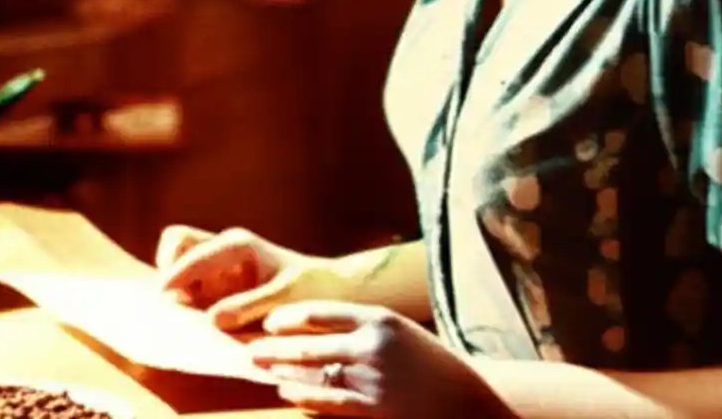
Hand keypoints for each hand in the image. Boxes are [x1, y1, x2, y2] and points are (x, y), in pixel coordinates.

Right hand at [155, 225, 346, 330]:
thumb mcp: (286, 297)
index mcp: (237, 244)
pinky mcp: (216, 289)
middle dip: (168, 269)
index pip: (188, 246)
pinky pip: (188, 290)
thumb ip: (249, 306)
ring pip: (178, 266)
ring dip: (176, 289)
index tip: (164, 296)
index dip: (173, 271)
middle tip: (173, 303)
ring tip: (184, 317)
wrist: (331, 293)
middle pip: (176, 243)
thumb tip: (211, 319)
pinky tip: (194, 326)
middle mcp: (222, 251)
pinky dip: (185, 304)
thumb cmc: (313, 290)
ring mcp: (217, 269)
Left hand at [248, 301, 510, 417]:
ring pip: (314, 372)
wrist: (470, 399)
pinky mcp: (374, 409)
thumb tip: (313, 336)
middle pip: (309, 343)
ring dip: (283, 370)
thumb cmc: (431, 365)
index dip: (289, 317)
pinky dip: (303, 395)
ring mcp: (373, 378)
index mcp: (380, 319)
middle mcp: (373, 345)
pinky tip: (287, 391)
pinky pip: (328, 401)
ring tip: (263, 369)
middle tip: (251, 349)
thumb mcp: (400, 334)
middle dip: (275, 346)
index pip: (321, 312)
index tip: (269, 322)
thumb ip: (362, 331)